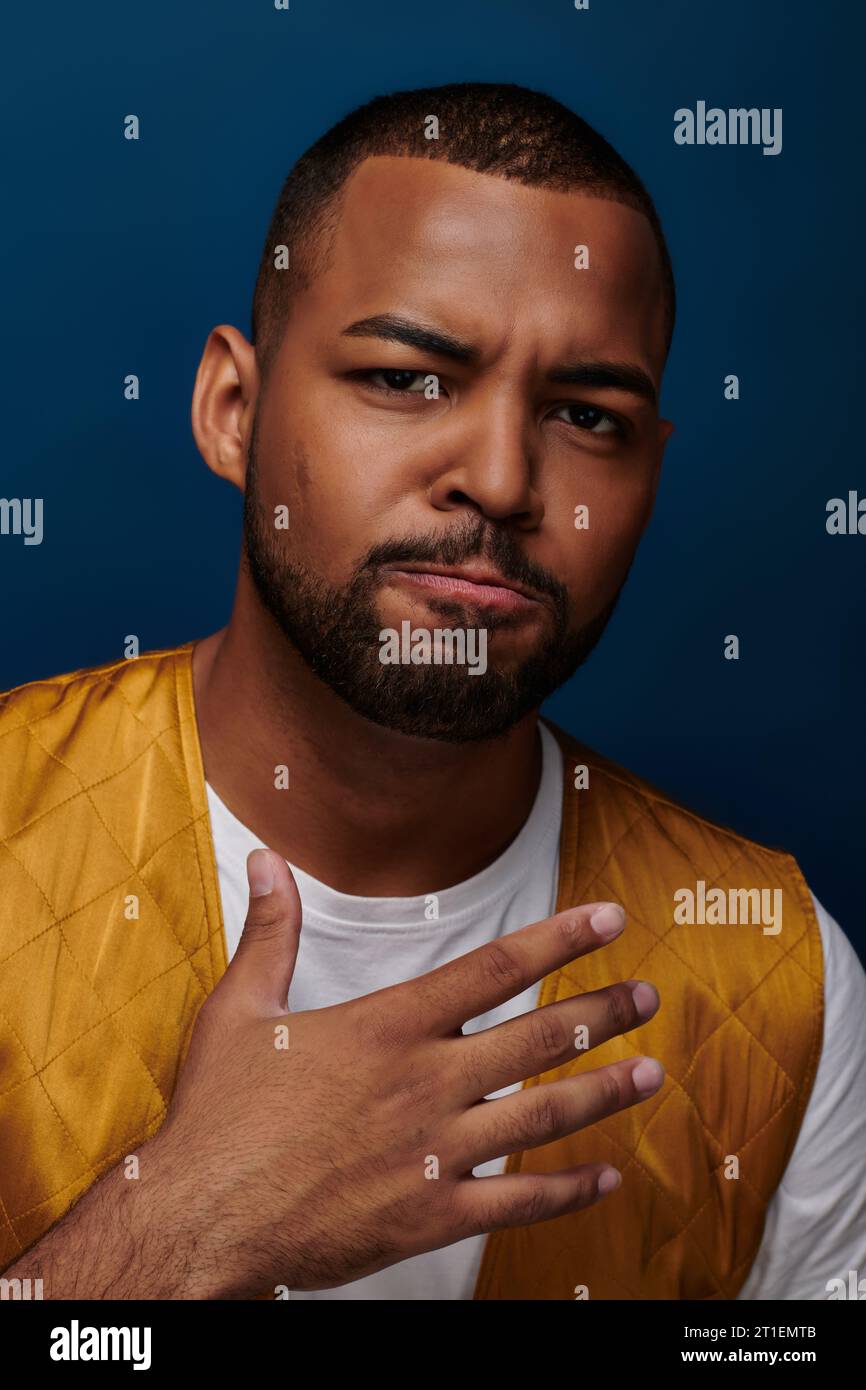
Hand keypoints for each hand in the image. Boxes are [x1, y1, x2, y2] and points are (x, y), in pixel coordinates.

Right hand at [151, 847, 662, 1296]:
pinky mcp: (431, 1215)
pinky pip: (519, 1201)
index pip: (493, 968)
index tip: (609, 920)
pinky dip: (568, 1190)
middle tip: (648, 997)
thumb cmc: (219, 1116)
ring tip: (651, 1072)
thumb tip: (267, 859)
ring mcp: (435, 1151)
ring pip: (544, 1115)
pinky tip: (605, 1177)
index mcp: (388, 1026)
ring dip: (605, 1090)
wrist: (202, 1218)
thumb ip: (271, 932)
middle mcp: (426, 1081)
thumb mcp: (239, 1009)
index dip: (559, 939)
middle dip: (602, 1012)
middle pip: (539, 1037)